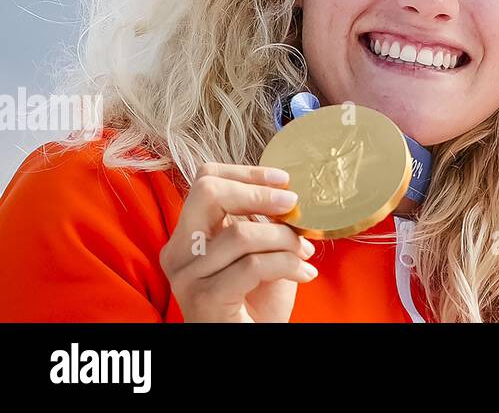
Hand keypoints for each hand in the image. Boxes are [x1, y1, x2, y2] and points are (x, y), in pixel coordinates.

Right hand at [159, 162, 317, 322]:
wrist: (252, 339)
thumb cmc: (257, 298)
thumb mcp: (260, 249)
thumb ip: (261, 219)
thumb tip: (286, 189)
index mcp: (188, 234)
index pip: (205, 180)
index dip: (247, 173)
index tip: (284, 181)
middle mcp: (178, 251)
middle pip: (208, 193)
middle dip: (258, 193)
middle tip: (293, 206)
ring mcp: (187, 276)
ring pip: (241, 233)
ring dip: (285, 239)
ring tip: (305, 253)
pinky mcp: (204, 299)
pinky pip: (252, 266)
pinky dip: (287, 264)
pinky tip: (303, 273)